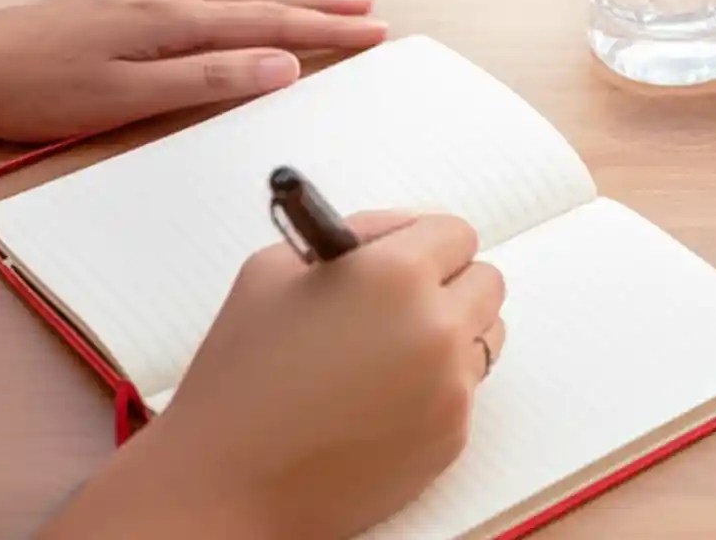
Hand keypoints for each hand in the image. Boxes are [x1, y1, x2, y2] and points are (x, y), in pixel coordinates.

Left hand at [0, 0, 388, 141]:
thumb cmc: (38, 90)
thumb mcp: (129, 97)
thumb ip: (208, 79)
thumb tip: (277, 63)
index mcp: (172, 24)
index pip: (271, 25)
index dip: (327, 30)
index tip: (373, 32)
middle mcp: (160, 0)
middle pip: (259, 3)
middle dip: (319, 8)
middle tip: (369, 12)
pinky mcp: (107, 0)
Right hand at [37, 211, 506, 539]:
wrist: (229, 483)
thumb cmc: (240, 372)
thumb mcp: (274, 270)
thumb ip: (351, 238)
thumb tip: (398, 233)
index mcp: (397, 274)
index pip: (456, 233)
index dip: (425, 241)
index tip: (403, 255)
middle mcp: (438, 326)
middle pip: (486, 282)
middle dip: (448, 283)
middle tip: (398, 302)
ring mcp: (452, 386)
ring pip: (486, 335)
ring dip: (452, 333)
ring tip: (390, 352)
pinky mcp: (453, 435)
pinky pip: (465, 389)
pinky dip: (437, 386)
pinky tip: (380, 399)